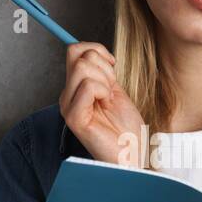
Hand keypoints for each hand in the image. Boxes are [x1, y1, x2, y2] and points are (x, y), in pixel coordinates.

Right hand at [59, 42, 145, 165]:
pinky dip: (103, 91)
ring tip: (109, 99)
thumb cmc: (126, 126)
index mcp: (76, 88)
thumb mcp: (114, 90)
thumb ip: (101, 72)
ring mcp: (68, 106)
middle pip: (78, 55)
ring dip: (105, 80)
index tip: (112, 64)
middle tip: (112, 88)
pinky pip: (88, 86)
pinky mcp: (74, 117)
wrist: (133, 152)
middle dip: (103, 66)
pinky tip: (106, 104)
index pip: (75, 50)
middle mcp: (67, 95)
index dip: (96, 49)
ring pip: (83, 68)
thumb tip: (93, 51)